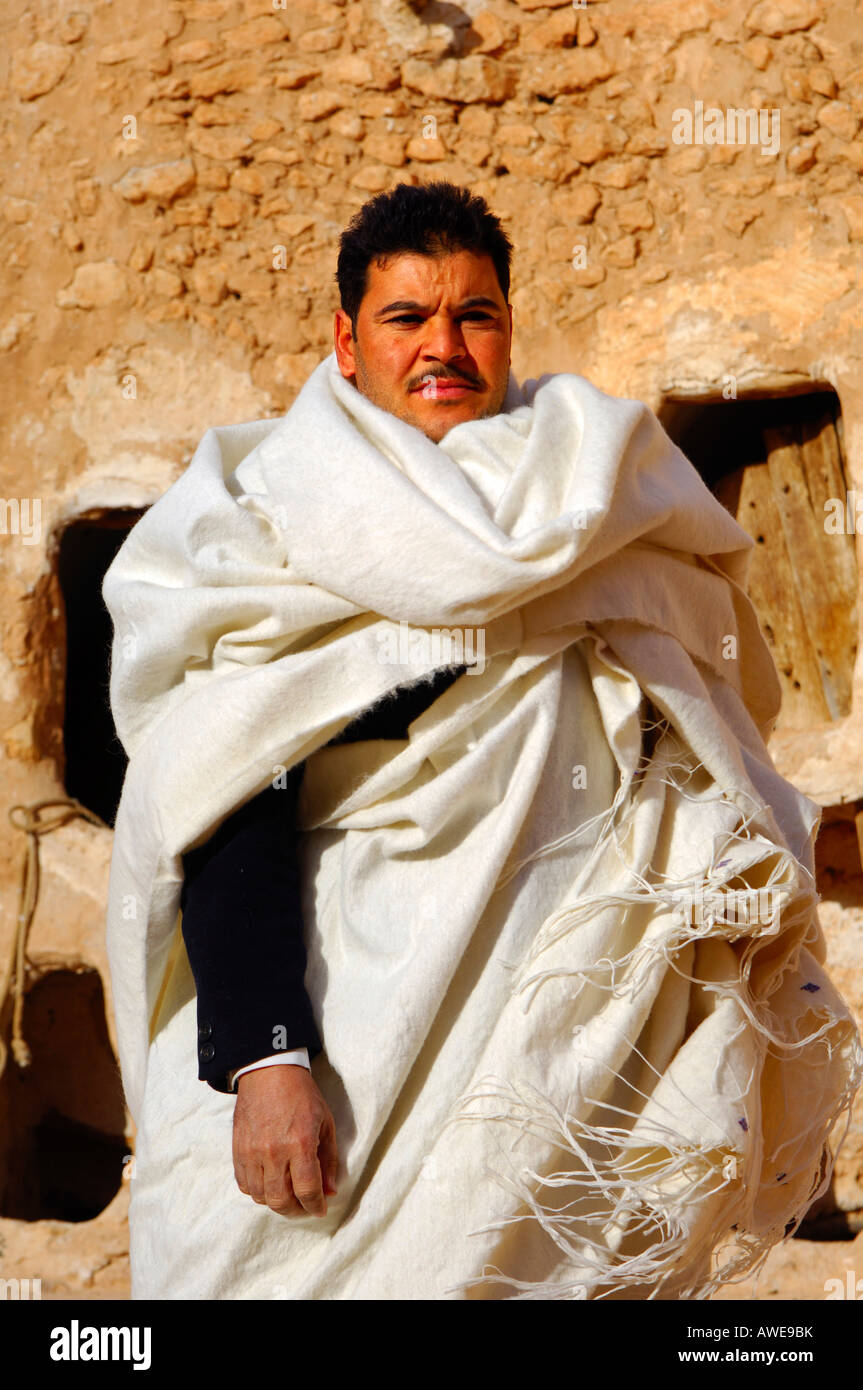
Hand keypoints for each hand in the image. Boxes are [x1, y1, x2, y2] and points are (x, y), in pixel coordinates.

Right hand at [232, 1065, 337, 1217]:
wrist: (269, 1071)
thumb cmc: (301, 1095)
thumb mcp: (325, 1122)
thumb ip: (328, 1159)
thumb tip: (330, 1191)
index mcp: (300, 1144)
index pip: (307, 1191)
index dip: (315, 1206)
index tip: (320, 1208)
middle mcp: (274, 1152)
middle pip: (281, 1201)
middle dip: (296, 1210)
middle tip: (304, 1206)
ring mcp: (252, 1152)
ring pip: (261, 1196)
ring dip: (276, 1202)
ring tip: (288, 1195)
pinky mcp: (238, 1150)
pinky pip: (244, 1184)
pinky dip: (257, 1190)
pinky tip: (269, 1183)